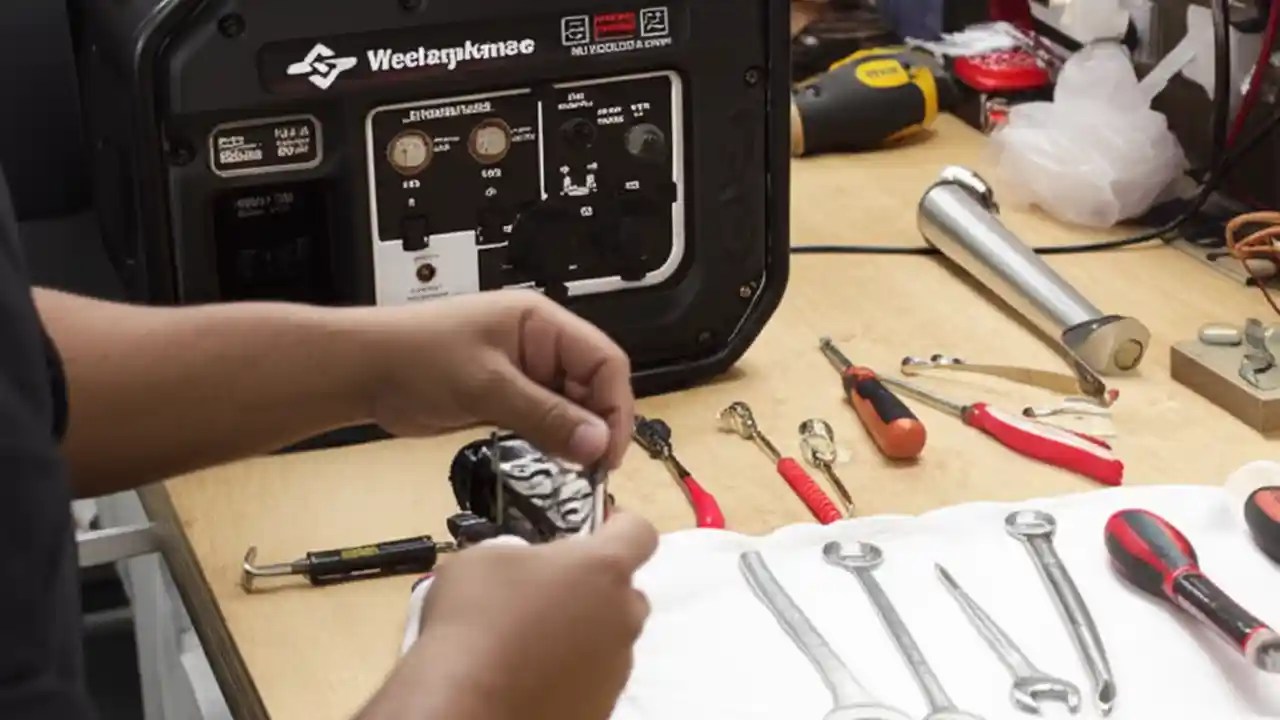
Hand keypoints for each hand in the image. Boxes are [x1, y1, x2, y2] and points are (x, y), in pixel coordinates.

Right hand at [360, 513, 658, 719]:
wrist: (465, 707)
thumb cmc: (475, 621)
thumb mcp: (484, 559)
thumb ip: (524, 554)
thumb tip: (528, 570)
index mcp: (602, 568)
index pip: (639, 532)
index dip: (619, 526)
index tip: (597, 529)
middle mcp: (622, 616)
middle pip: (626, 592)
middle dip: (595, 589)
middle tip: (548, 594)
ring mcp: (617, 667)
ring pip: (610, 638)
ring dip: (582, 633)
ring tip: (531, 643)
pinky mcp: (603, 706)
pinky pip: (593, 678)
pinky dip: (571, 673)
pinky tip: (530, 676)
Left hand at [362, 290, 632, 467]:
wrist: (362, 371)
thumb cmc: (415, 357)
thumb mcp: (487, 387)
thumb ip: (545, 415)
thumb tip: (596, 443)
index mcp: (541, 323)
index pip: (604, 360)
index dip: (615, 406)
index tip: (609, 450)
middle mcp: (539, 345)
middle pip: (593, 385)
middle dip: (597, 425)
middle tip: (592, 467)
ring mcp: (523, 372)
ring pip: (571, 407)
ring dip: (575, 436)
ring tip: (573, 469)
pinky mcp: (506, 397)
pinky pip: (545, 419)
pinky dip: (552, 440)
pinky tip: (551, 461)